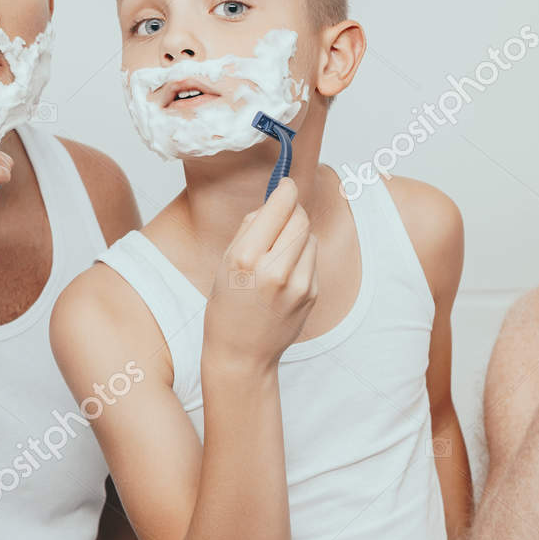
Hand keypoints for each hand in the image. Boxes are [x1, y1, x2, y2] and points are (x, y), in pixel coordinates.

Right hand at [204, 176, 317, 372]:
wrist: (242, 354)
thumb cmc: (227, 307)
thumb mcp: (225, 263)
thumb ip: (250, 229)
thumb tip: (275, 201)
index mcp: (245, 259)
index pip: (280, 207)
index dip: (286, 191)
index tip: (286, 185)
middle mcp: (274, 271)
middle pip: (300, 218)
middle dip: (293, 212)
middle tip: (281, 217)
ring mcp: (298, 285)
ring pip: (310, 237)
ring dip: (298, 236)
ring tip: (278, 254)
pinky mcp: (312, 295)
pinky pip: (313, 260)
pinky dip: (302, 258)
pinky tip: (285, 275)